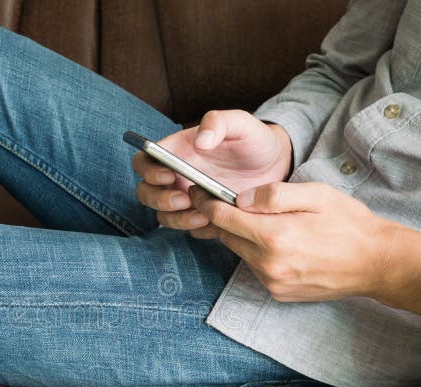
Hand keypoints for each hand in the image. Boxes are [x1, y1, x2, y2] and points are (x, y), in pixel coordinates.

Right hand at [132, 110, 292, 237]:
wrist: (277, 165)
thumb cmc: (253, 140)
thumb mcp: (241, 123)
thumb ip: (219, 122)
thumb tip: (200, 140)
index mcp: (176, 152)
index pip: (144, 161)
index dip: (148, 171)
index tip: (169, 175)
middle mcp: (175, 177)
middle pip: (145, 193)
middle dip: (159, 199)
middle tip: (184, 199)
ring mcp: (187, 200)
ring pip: (163, 216)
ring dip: (177, 219)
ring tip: (203, 215)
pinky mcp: (202, 218)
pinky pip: (190, 230)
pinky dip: (198, 230)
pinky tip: (216, 224)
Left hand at [189, 181, 396, 301]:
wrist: (377, 263)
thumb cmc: (349, 224)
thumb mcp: (316, 195)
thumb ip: (274, 195)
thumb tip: (240, 199)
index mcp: (274, 236)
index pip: (223, 217)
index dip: (206, 201)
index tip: (198, 191)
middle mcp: (268, 264)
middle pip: (227, 236)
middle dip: (223, 218)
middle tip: (222, 201)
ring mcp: (272, 282)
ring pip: (241, 253)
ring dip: (243, 237)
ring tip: (262, 221)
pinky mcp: (278, 294)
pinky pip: (256, 268)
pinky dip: (259, 254)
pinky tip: (279, 243)